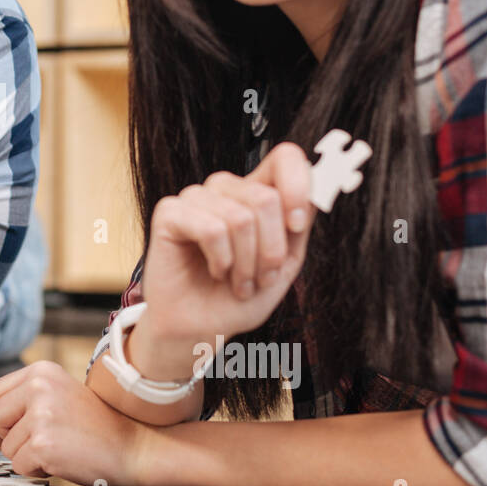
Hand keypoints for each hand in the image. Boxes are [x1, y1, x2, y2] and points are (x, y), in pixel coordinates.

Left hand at [0, 361, 149, 485]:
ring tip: (58, 449)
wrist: (136, 445)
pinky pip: (19, 465)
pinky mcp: (44, 443)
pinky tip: (61, 461)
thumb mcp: (60, 393)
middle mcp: (38, 386)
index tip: (19, 429)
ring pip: (5, 446)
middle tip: (33, 445)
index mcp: (41, 370)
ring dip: (26, 456)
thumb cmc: (96, 425)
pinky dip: (36, 471)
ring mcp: (41, 414)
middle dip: (4, 438)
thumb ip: (27, 395)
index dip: (0, 418)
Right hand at [136, 142, 313, 367]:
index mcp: (255, 192)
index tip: (297, 226)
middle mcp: (225, 188)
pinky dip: (220, 260)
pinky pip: (211, 229)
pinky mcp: (170, 213)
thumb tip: (317, 193)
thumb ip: (300, 224)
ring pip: (240, 217)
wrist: (201, 327)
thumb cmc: (238, 296)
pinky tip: (215, 270)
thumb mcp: (285, 262)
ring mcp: (195, 198)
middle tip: (260, 277)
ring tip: (238, 281)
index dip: (299, 186)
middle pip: (266, 198)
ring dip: (245, 263)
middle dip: (270, 250)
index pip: (285, 157)